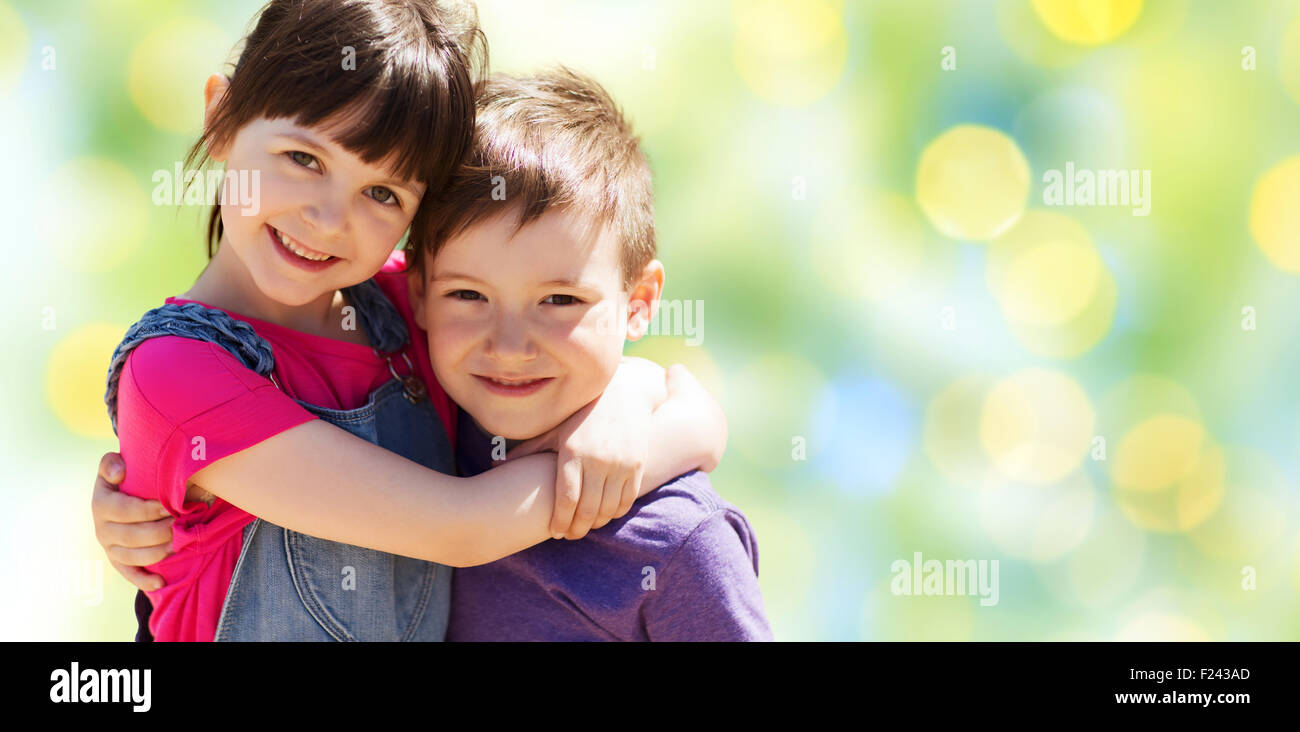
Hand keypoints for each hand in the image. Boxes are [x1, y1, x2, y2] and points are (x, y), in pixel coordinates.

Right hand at [92, 452, 172, 591]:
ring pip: (132, 556)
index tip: (170, 507)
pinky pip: (129, 574)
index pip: (124, 510)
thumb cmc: (124, 479)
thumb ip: (111, 464)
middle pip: (131, 536)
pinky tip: (161, 582)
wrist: (120, 496)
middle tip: (180, 526)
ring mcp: (109, 548)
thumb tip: (118, 472)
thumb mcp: (113, 467)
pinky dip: (144, 581)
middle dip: (158, 532)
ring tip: (178, 545)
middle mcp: (102, 529)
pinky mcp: (118, 561)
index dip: (148, 510)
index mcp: (101, 504)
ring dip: (156, 553)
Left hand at [508, 358, 666, 539]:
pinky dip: (615, 513)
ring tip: (586, 526)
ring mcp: (620, 464)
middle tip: (569, 535)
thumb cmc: (582, 415)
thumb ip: (529, 451)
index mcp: (573, 452)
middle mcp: (598, 460)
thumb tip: (494, 466)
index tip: (554, 533)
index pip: (566, 499)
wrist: (625, 395)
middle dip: (577, 529)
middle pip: (588, 510)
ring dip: (597, 523)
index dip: (560, 521)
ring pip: (608, 509)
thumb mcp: (555, 430)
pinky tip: (605, 515)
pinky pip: (626, 500)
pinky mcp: (637, 466)